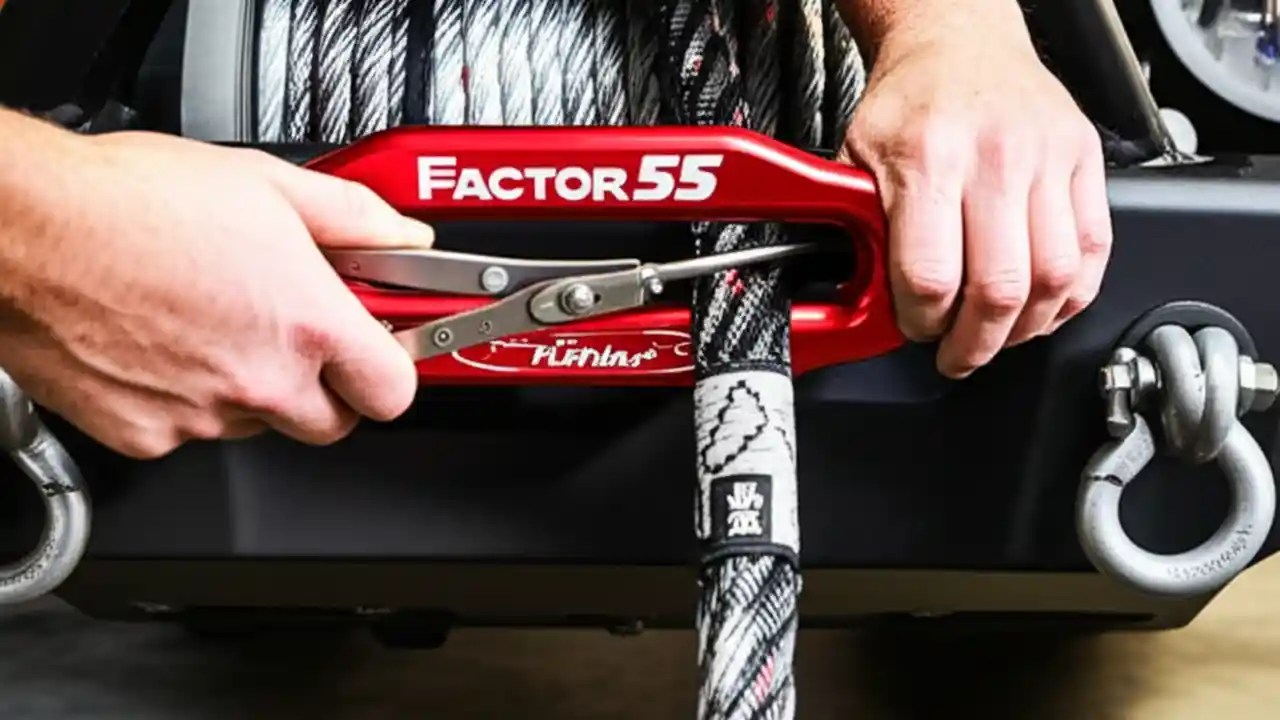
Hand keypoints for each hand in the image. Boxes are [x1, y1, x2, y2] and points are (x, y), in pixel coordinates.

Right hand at [0, 118, 432, 457]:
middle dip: (329, 387)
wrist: (22, 231)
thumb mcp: (267, 184)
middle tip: (299, 337)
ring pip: (259, 425)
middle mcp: (261, 382)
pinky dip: (187, 399)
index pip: (394, 391)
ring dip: (254, 388)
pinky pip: (190, 431)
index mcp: (306, 325)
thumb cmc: (127, 202)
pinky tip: (164, 343)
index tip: (379, 348)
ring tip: (213, 322)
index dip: (390, 370)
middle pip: (334, 423)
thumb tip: (401, 236)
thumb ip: (353, 218)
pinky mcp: (146, 438)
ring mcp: (203, 417)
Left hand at [839, 1, 1112, 377]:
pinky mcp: (1087, 162)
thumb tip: (862, 301)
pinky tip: (1041, 308)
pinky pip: (1095, 252)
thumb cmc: (910, 102)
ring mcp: (1049, 160)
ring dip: (1025, 329)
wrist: (960, 42)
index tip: (915, 329)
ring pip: (1056, 280)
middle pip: (1000, 288)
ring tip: (998, 336)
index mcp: (929, 160)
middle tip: (958, 355)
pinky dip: (1070, 297)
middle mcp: (995, 159)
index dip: (921, 323)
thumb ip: (860, 229)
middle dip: (975, 343)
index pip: (931, 276)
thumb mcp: (855, 158)